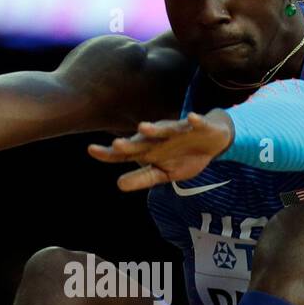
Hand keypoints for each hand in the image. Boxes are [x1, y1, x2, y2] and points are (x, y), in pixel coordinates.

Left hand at [87, 110, 233, 191]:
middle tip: (117, 145)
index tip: (91, 150)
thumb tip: (118, 185)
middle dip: (131, 144)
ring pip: (165, 129)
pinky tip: (192, 119)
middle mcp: (160, 138)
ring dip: (156, 129)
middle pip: (142, 141)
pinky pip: (196, 123)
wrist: (212, 140)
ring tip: (144, 127)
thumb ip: (143, 178)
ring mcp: (179, 130)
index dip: (109, 153)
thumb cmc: (184, 156)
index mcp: (149, 150)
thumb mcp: (164, 173)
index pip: (126, 153)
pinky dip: (195, 121)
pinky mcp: (198, 126)